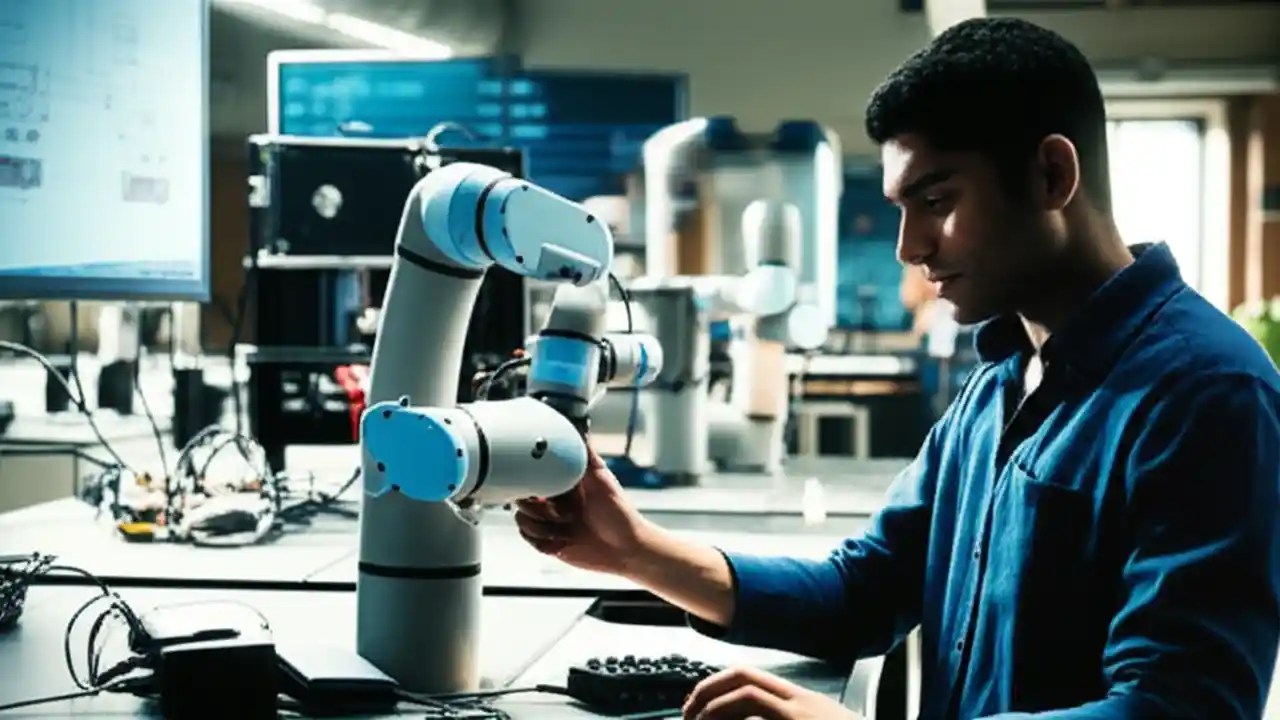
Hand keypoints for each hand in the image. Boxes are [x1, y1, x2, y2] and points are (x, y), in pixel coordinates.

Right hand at [513, 444, 650, 575]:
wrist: (627, 548)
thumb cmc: (620, 513)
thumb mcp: (602, 479)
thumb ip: (586, 455)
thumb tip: (578, 428)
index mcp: (564, 482)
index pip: (533, 474)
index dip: (530, 480)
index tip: (536, 485)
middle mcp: (554, 500)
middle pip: (521, 497)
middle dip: (533, 506)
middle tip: (556, 511)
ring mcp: (550, 521)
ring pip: (522, 519)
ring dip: (541, 525)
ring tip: (565, 526)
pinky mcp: (548, 542)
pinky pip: (529, 539)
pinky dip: (541, 540)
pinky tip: (561, 540)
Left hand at [682, 666, 861, 719]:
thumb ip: (784, 719)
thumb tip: (747, 719)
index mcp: (801, 702)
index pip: (750, 677)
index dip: (717, 685)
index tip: (697, 703)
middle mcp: (800, 705)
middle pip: (745, 679)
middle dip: (709, 691)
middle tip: (688, 713)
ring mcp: (800, 718)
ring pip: (748, 696)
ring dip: (716, 707)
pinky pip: (761, 719)